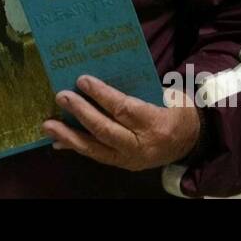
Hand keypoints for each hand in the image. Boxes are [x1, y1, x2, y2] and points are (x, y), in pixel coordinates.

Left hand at [41, 76, 200, 171]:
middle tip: (62, 96)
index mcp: (156, 123)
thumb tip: (101, 76)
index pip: (124, 109)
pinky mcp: (124, 165)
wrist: (192, 140)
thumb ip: (137, 87)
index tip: (83, 79)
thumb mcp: (166, 94)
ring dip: (69, 136)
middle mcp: (142, 145)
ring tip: (48, 125)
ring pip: (96, 148)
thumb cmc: (176, 109)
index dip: (101, 94)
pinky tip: (58, 141)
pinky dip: (76, 147)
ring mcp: (131, 159)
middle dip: (81, 113)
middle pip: (106, 130)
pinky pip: (97, 156)